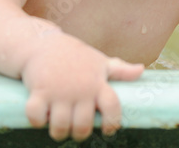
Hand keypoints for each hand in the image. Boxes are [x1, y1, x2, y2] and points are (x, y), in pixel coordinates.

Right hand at [21, 32, 143, 140]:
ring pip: (60, 126)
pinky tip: (41, 117)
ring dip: (59, 132)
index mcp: (98, 82)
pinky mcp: (39, 91)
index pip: (113, 106)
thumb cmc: (75, 56)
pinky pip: (37, 117)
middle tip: (76, 131)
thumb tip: (141, 70)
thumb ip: (120, 70)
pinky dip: (37, 122)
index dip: (112, 122)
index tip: (108, 130)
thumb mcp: (99, 62)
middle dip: (80, 134)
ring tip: (59, 129)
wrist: (43, 44)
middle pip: (83, 125)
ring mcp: (59, 91)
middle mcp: (81, 89)